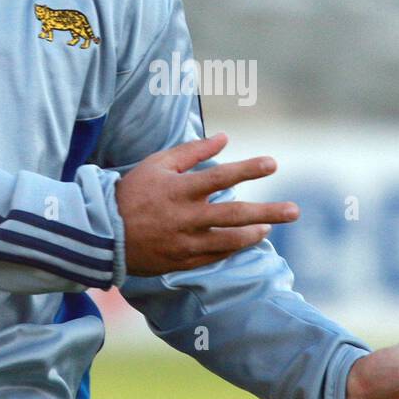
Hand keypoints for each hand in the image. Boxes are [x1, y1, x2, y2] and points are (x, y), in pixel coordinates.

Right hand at [115, 132, 298, 276]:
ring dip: (253, 234)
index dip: (247, 169)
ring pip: (228, 241)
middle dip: (268, 212)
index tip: (272, 164)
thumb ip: (191, 151)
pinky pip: (214, 256)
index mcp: (179, 190)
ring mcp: (185, 242)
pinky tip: (246, 240)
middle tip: (294, 211)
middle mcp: (185, 217)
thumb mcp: (157, 164)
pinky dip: (232, 249)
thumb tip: (224, 138)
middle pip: (235, 214)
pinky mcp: (182, 260)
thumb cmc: (132, 192)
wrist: (104, 234)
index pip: (220, 177)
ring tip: (269, 227)